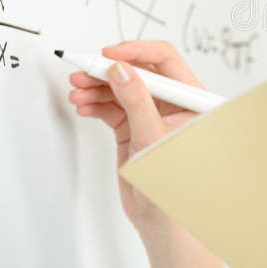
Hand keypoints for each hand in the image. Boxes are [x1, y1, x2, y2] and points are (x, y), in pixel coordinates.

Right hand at [67, 40, 203, 233]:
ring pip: (121, 88)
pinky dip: (96, 103)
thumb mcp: (153, 136)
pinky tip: (84, 104)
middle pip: (138, 71)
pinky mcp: (133, 125)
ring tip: (78, 90)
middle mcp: (171, 102)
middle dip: (109, 70)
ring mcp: (151, 113)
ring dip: (97, 87)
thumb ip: (137, 101)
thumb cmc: (171, 181)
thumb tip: (122, 70)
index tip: (110, 54)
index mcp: (189, 98)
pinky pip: (112, 106)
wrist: (158, 216)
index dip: (136, 51)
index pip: (165, 60)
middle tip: (84, 71)